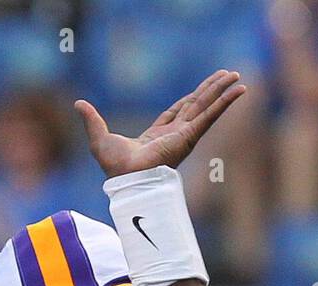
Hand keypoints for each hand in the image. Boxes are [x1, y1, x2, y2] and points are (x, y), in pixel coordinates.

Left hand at [75, 69, 246, 176]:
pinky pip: (211, 114)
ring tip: (237, 76)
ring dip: (222, 90)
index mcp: (157, 137)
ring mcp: (185, 134)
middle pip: (196, 105)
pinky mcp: (191, 135)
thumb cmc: (113, 166)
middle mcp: (174, 135)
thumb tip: (78, 103)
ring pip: (207, 106)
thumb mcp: (99, 136)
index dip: (188, 100)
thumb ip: (92, 119)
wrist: (126, 178)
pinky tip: (239, 90)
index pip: (177, 113)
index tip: (199, 90)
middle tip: (225, 76)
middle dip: (210, 90)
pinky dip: (225, 101)